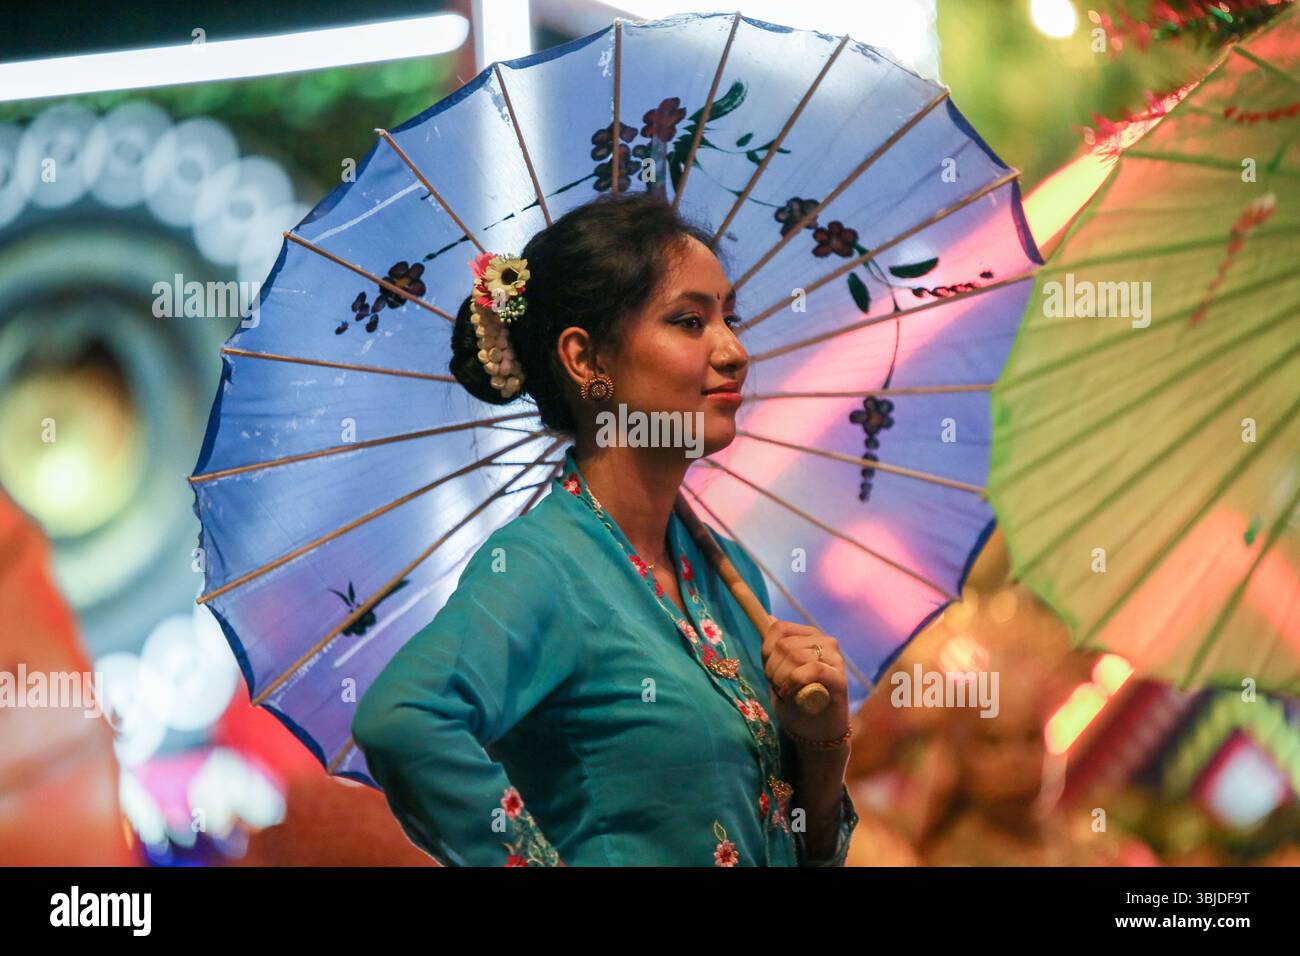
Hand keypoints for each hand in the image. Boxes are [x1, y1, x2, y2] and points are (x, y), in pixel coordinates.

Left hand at [760, 618, 849, 743]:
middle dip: (772, 670)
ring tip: (786, 693)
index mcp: (810, 636)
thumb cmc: (796, 700)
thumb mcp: (779, 671)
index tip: (768, 671)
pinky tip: (792, 694)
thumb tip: (770, 617)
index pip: (779, 628)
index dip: (766, 651)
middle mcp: (826, 642)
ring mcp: (835, 660)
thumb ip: (775, 647)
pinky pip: (813, 669)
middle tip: (778, 688)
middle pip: (784, 645)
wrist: (815, 732)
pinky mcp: (840, 679)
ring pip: (796, 656)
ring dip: (782, 680)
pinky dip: (795, 682)